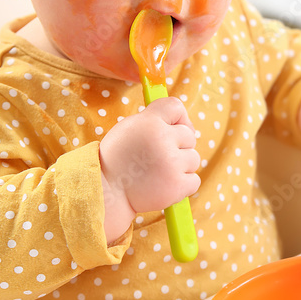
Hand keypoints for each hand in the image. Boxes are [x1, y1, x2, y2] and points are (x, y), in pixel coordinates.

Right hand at [99, 97, 200, 240]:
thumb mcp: (129, 128)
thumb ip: (154, 120)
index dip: (178, 118)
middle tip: (156, 158)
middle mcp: (163, 139)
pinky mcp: (177, 185)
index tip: (173, 128)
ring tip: (158, 172)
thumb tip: (186, 125)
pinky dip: (183, 185)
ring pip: (194, 159)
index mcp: (150, 122)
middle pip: (189, 136)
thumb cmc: (118, 159)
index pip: (176, 107)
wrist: (106, 192)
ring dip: (181, 167)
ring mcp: (172, 163)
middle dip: (178, 146)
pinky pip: (194, 181)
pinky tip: (163, 185)